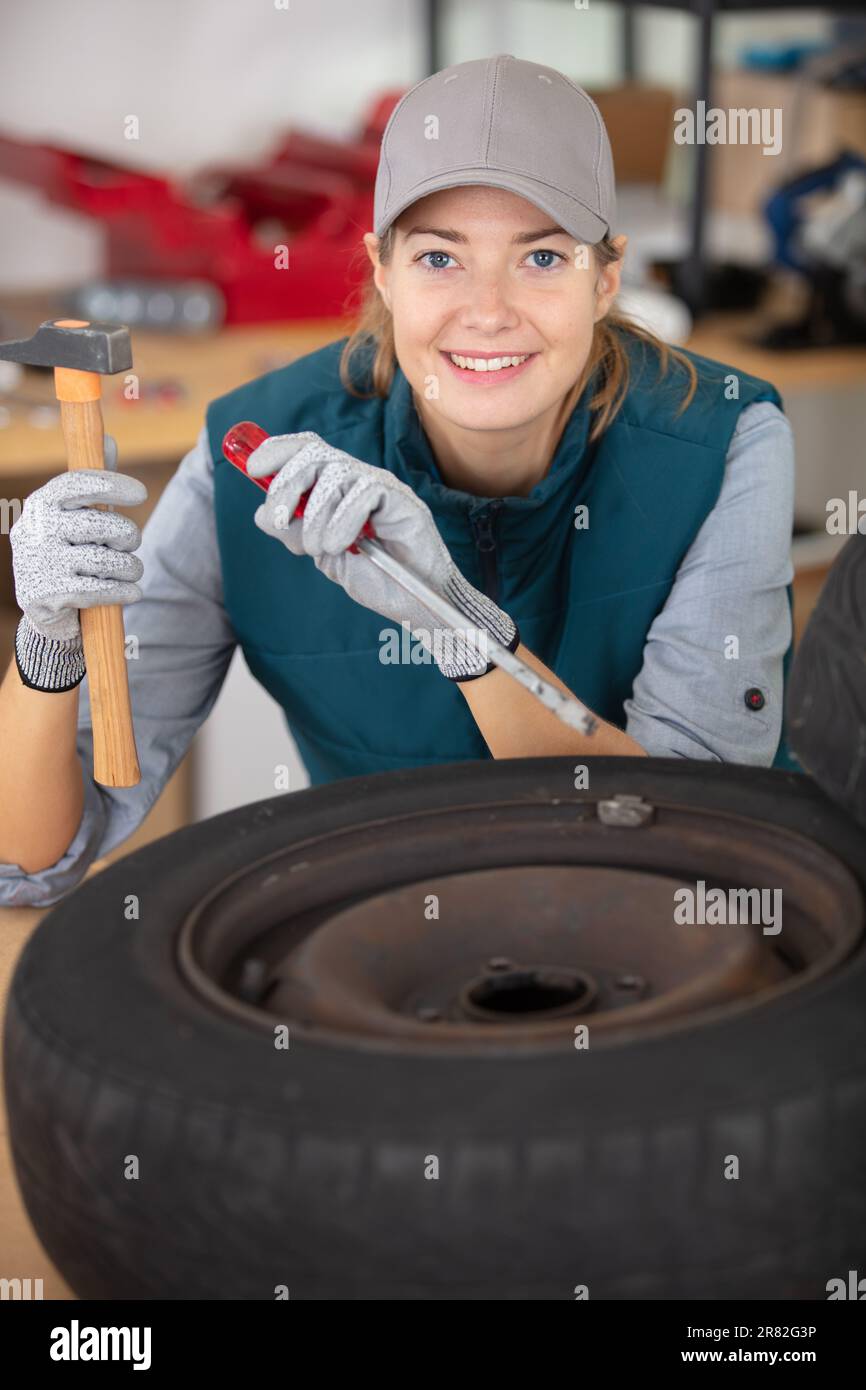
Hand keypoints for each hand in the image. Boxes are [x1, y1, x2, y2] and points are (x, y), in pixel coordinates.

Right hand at [10, 436, 147, 690]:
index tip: (140, 493)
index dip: (112, 485)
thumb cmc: (66, 551)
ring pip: (105, 560)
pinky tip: (134, 591)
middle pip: (100, 525)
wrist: (42, 607)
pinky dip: (124, 590)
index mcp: (41, 503)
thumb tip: (108, 441)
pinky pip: (100, 589)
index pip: (78, 484)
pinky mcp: (48, 594)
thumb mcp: (75, 517)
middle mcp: (37, 529)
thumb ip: (93, 486)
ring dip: (130, 567)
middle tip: (131, 544)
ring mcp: (41, 562)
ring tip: (134, 570)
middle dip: (128, 535)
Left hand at [248, 431, 518, 679]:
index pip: (305, 450)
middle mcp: (357, 479)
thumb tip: (263, 513)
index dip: (276, 450)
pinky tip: (346, 546)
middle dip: (286, 484)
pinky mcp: (400, 499)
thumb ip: (294, 533)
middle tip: (281, 520)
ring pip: (334, 474)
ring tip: (323, 548)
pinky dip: (344, 521)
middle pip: (313, 454)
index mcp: (337, 488)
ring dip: (316, 515)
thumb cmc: (376, 578)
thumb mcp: (324, 555)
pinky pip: (363, 492)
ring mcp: (380, 486)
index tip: (253, 468)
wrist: (415, 603)